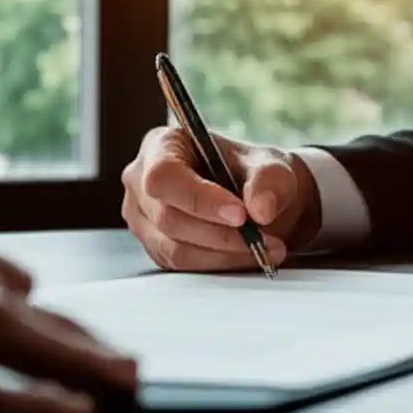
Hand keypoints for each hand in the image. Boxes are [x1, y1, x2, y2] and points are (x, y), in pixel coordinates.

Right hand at [122, 127, 320, 271]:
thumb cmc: (253, 174)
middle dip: (220, 234)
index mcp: (162, 146)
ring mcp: (143, 218)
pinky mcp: (155, 247)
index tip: (240, 215)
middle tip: (264, 239)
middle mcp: (141, 181)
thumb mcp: (272, 167)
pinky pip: (181, 267)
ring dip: (223, 255)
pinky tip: (246, 257)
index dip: (199, 199)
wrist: (255, 200)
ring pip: (174, 249)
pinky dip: (218, 265)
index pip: (165, 176)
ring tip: (264, 249)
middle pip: (169, 218)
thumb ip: (270, 181)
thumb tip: (261, 210)